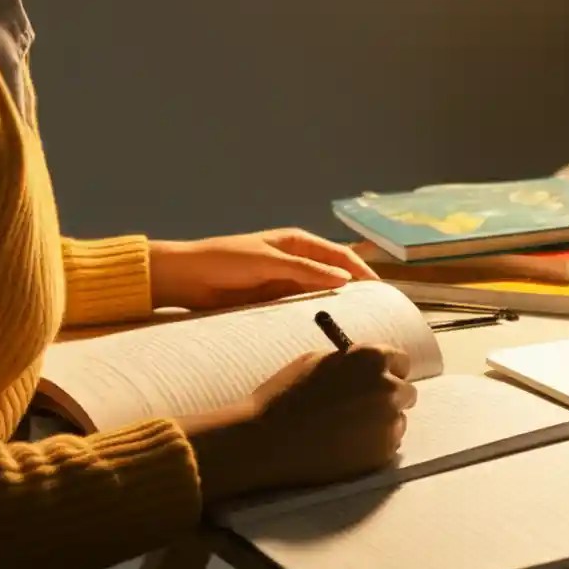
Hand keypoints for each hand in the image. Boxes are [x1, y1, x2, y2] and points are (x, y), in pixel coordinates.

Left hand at [149, 228, 377, 309]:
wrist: (187, 278)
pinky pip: (301, 307)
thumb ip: (306, 271)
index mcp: (298, 242)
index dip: (362, 271)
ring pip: (319, 293)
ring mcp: (286, 281)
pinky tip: (326, 326)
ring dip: (335, 304)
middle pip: (334, 275)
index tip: (381, 291)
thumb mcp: (269, 262)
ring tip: (357, 322)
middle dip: (354, 290)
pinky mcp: (274, 300)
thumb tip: (346, 279)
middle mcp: (297, 261)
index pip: (340, 256)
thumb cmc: (225, 260)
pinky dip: (314, 313)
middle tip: (377, 312)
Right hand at [182, 344, 416, 502]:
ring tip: (347, 431)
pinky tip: (345, 447)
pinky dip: (373, 446)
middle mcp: (387, 387)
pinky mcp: (383, 452)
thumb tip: (365, 367)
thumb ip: (349, 362)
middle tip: (364, 408)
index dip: (387, 370)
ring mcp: (388, 422)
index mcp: (371, 358)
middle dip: (388, 397)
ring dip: (382, 423)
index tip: (378, 379)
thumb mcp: (315, 362)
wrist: (267, 440)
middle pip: (406, 391)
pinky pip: (388, 445)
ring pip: (398, 421)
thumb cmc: (284, 396)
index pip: (400, 361)